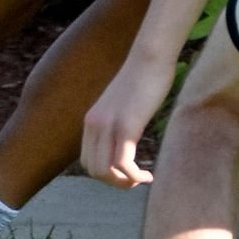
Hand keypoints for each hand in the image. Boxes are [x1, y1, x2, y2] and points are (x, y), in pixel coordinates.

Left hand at [80, 58, 175, 188]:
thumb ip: (117, 120)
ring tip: (142, 179)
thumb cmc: (144, 77)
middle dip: (115, 182)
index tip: (127, 173)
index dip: (106, 174)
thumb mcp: (123, 103)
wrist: (151, 56)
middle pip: (94, 170)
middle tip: (137, 180)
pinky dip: (134, 177)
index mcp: (91, 120)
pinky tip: (148, 175)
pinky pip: (123, 164)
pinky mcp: (126, 126)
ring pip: (105, 171)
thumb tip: (125, 137)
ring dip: (124, 182)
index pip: (88, 161)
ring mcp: (108, 125)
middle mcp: (94, 124)